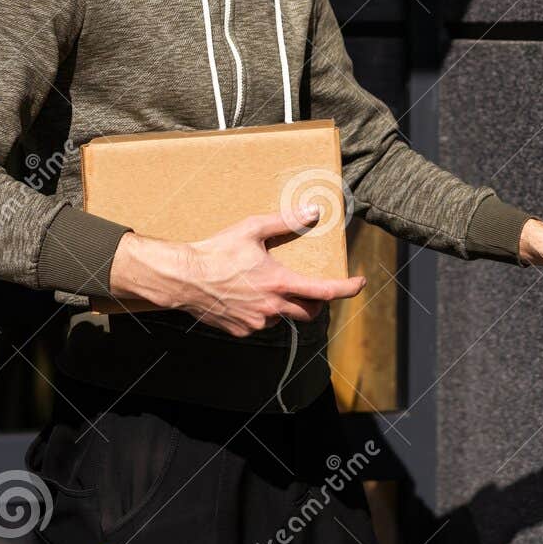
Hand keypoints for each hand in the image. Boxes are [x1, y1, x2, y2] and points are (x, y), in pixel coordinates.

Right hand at [107, 206, 365, 335]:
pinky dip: (261, 312)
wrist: (182, 279)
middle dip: (317, 302)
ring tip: (266, 286)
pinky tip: (245, 296)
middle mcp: (272, 308)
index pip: (325, 291)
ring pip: (283, 318)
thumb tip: (312, 212)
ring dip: (284, 305)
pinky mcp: (241, 331)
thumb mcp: (251, 229)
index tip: (360, 282)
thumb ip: (285, 221)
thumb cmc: (216, 252)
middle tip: (314, 288)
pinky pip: (260, 324)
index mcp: (280, 283)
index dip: (347, 288)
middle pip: (310, 312)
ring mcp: (256, 323)